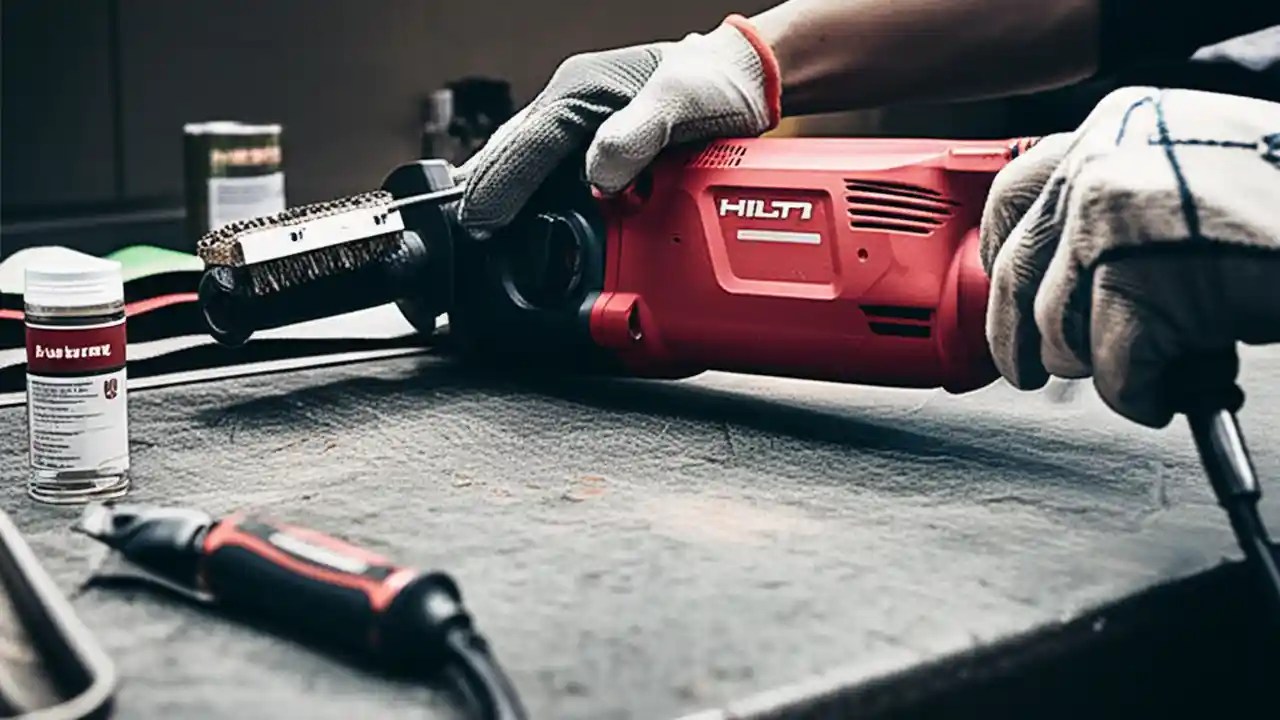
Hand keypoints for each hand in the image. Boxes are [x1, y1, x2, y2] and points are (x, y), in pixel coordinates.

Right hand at [453, 15, 779, 237]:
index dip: (499, 187)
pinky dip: (528, 191)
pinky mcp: (592, 140)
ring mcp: (580, 122)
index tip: (480, 224)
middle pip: (511, 152)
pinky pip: (546, 167)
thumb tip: (597, 174)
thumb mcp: (679, 104)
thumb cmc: (714, 82)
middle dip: (484, 191)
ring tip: (480, 229)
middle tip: (467, 235)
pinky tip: (522, 215)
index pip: (524, 144)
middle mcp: (572, 103)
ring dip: (502, 191)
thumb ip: (636, 136)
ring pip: (523, 159)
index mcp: (580, 90)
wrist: (743, 77)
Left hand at [980, 87, 1279, 426]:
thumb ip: (1113, 202)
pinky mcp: (1139, 284)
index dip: (1002, 261)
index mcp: (1110, 128)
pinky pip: (1114, 369)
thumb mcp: (1182, 173)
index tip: (1006, 296)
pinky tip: (1169, 388)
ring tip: (1150, 366)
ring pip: (1061, 330)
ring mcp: (1111, 224)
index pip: (1012, 199)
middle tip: (1034, 368)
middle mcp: (1099, 166)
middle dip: (1025, 338)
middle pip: (1020, 275)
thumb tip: (1053, 271)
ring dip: (1104, 369)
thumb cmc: (1278, 206)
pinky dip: (1141, 394)